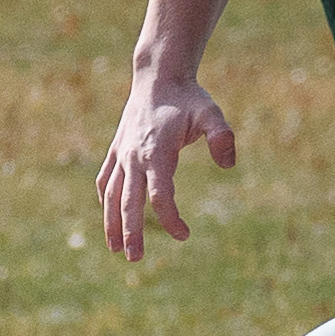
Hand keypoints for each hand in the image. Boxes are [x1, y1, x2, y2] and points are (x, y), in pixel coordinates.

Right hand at [97, 74, 236, 259]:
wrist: (158, 77)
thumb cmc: (188, 98)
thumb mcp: (211, 113)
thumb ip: (221, 136)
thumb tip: (229, 164)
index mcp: (156, 151)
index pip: (160, 194)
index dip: (170, 218)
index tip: (184, 234)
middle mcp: (134, 155)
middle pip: (129, 201)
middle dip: (131, 232)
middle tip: (134, 259)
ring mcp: (122, 153)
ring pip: (111, 194)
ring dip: (112, 222)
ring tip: (115, 249)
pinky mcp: (116, 150)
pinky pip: (105, 179)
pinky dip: (105, 198)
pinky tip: (110, 217)